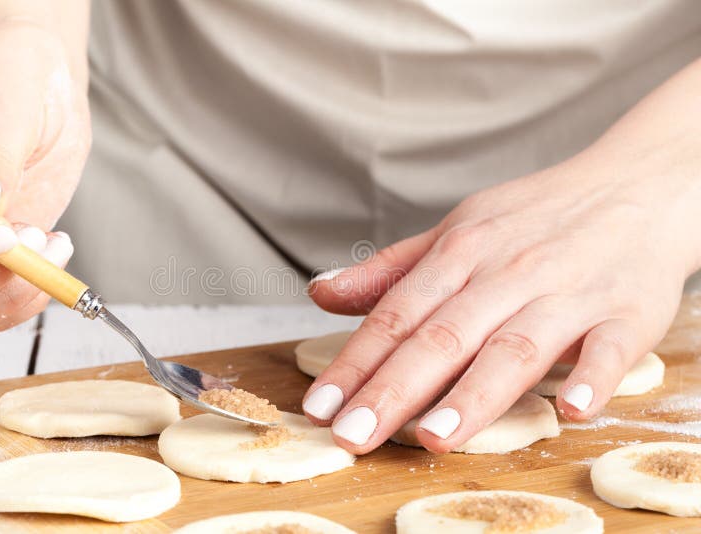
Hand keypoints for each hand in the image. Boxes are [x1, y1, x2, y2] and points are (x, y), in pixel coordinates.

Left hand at [304, 128, 700, 453]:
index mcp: (460, 252)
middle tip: (353, 435)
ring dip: (474, 393)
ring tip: (434, 437)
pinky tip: (571, 408)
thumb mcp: (455, 230)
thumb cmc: (535, 218)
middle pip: (442, 337)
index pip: (395, 315)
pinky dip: (593, 376)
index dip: (354, 363)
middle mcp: (507, 273)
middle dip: (394, 390)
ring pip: (514, 346)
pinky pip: (610, 347)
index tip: (319, 407)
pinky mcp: (626, 312)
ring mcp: (567, 293)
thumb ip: (390, 270)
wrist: (635, 185)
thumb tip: (321, 293)